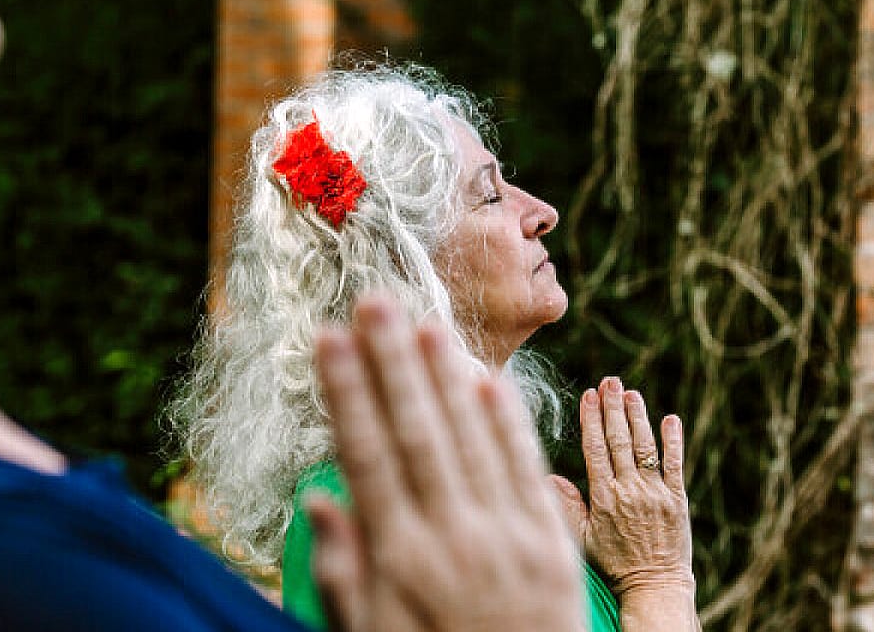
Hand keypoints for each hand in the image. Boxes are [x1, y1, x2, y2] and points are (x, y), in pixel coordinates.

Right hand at [307, 294, 586, 631]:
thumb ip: (344, 572)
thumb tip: (321, 500)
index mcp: (400, 561)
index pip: (367, 456)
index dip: (348, 392)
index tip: (330, 340)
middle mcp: (453, 539)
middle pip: (418, 432)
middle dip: (393, 361)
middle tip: (374, 302)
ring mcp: (509, 538)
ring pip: (472, 438)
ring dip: (448, 376)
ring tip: (426, 321)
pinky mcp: (553, 544)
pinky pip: (529, 470)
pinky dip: (508, 423)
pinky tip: (488, 380)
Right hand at [552, 377, 696, 629]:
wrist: (654, 584)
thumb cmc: (615, 563)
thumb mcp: (581, 539)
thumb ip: (566, 506)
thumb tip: (549, 477)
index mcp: (603, 497)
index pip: (595, 449)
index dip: (592, 419)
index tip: (589, 394)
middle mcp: (628, 490)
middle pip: (619, 440)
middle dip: (613, 407)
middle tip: (610, 380)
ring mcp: (655, 493)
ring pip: (644, 446)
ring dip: (638, 416)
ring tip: (631, 392)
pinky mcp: (678, 498)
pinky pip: (674, 464)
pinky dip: (672, 440)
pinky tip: (669, 418)